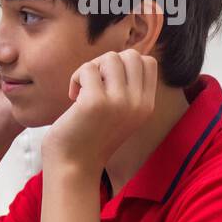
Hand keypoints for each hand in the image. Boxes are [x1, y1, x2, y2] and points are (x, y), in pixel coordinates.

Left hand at [42, 49, 157, 172]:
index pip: (148, 62)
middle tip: (93, 84)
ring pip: (110, 58)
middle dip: (107, 63)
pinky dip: (76, 78)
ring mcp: (119, 102)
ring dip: (91, 68)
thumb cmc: (88, 137)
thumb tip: (115, 57)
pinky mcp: (96, 102)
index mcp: (146, 106)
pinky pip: (88, 69)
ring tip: (82, 90)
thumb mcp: (117, 113)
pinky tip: (73, 96)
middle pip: (131, 55)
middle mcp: (138, 103)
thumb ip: (124, 89)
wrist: (73, 166)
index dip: (124, 64)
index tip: (107, 83)